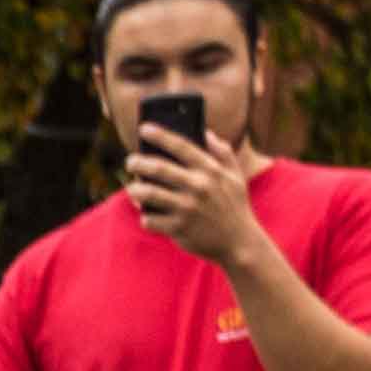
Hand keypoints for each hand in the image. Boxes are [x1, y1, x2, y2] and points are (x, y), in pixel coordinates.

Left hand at [121, 118, 264, 267]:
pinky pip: (150, 219)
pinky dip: (145, 215)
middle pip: (159, 168)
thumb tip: (205, 131)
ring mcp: (187, 208)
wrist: (239, 242)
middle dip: (139, 162)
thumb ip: (222, 152)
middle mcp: (198, 186)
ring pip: (149, 194)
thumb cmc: (234, 205)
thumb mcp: (235, 176)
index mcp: (211, 170)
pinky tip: (147, 213)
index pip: (181, 146)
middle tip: (131, 161)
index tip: (143, 128)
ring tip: (133, 188)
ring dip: (135, 189)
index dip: (160, 135)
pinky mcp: (178, 228)